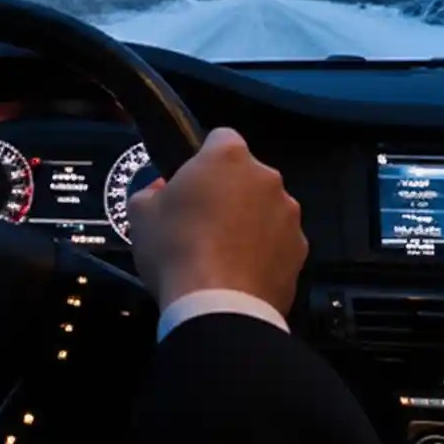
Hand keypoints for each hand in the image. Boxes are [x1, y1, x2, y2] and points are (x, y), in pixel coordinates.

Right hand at [128, 127, 307, 315]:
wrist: (218, 305)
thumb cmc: (174, 248)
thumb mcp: (141, 214)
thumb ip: (152, 192)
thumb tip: (164, 191)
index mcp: (229, 157)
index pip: (221, 138)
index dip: (204, 158)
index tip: (192, 183)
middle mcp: (268, 178)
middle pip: (247, 176)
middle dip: (231, 191)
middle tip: (204, 222)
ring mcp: (289, 215)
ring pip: (267, 209)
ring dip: (251, 222)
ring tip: (225, 254)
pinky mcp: (301, 251)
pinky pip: (279, 242)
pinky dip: (265, 252)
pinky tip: (243, 275)